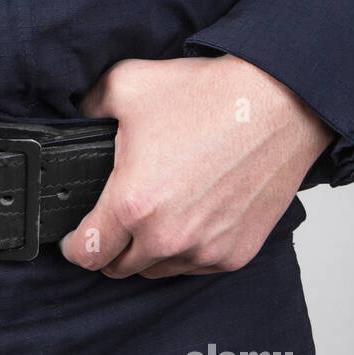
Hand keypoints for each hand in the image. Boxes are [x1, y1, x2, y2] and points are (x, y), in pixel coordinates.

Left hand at [60, 55, 334, 278]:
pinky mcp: (235, 253)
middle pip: (118, 268)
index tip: (74, 238)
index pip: (86, 254)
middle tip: (116, 219)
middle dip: (110, 247)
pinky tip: (190, 215)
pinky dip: (187, 249)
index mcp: (132, 204)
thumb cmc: (210, 97)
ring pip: (157, 270)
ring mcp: (204, 250)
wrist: (280, 104)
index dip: (73, 246)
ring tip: (157, 212)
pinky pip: (195, 265)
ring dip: (148, 251)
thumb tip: (74, 119)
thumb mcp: (127, 85)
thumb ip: (88, 108)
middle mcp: (167, 237)